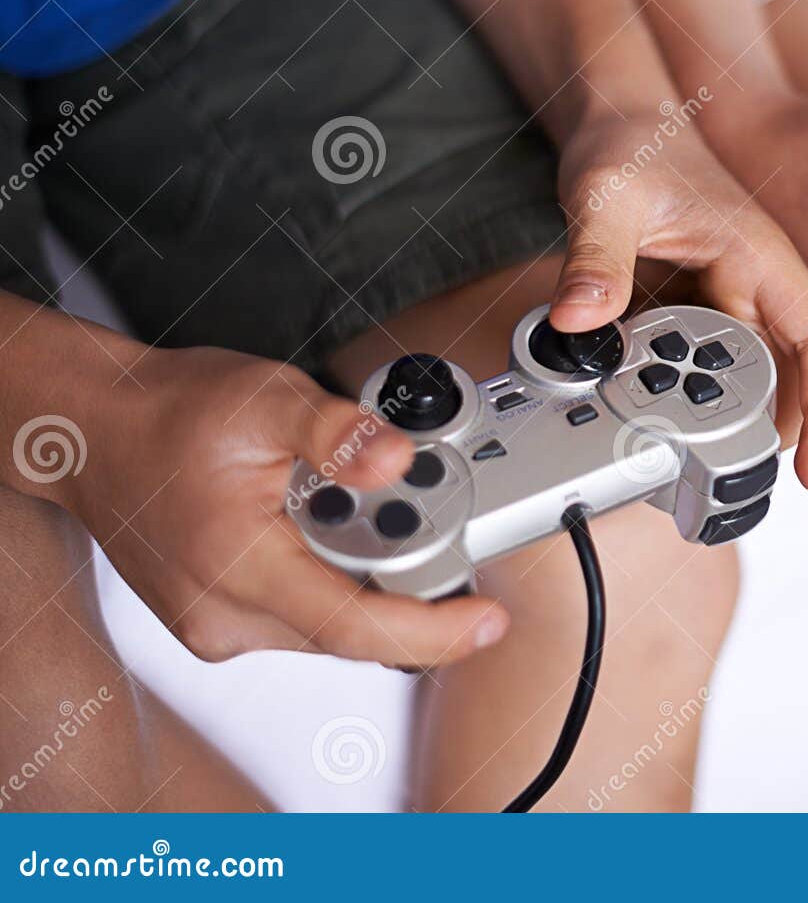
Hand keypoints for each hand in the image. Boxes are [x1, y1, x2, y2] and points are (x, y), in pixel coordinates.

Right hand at [52, 345, 507, 666]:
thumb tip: (395, 459)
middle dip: (408, 584)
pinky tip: (327, 527)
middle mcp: (225, 616)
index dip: (433, 633)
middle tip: (430, 516)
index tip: (487, 622)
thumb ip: (339, 431)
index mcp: (238, 567)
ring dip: (367, 578)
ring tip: (355, 505)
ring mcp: (218, 627)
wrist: (97, 430)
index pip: (355, 627)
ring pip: (331, 625)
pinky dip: (333, 579)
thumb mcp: (267, 398)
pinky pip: (303, 616)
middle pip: (354, 629)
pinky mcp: (219, 622)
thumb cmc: (170, 415)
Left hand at [549, 112, 807, 488]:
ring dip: (720, 415)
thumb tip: (578, 323)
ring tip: (674, 442)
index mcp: (760, 256)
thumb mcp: (605, 195)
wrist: (621, 122)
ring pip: (749, 380)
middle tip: (714, 467)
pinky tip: (648, 405)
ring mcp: (737, 301)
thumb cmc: (631, 145)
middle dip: (763, 430)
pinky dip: (684, 392)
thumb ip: (594, 260)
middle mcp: (761, 284)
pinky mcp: (710, 311)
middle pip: (790, 378)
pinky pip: (709, 366)